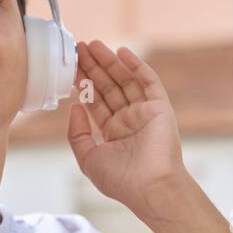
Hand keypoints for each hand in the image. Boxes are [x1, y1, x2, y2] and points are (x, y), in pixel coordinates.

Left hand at [67, 40, 187, 214]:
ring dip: (110, 62)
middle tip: (79, 47)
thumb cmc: (120, 180)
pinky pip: (148, 82)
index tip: (72, 65)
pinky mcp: (160, 108)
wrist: (150, 188)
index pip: (95, 101)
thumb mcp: (88, 158)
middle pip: (108, 87)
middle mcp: (128, 120)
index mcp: (112, 132)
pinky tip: (122, 52)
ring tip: (94, 45)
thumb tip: (75, 107)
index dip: (83, 83)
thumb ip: (77, 133)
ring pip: (125, 81)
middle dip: (93, 67)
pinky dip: (136, 66)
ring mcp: (144, 113)